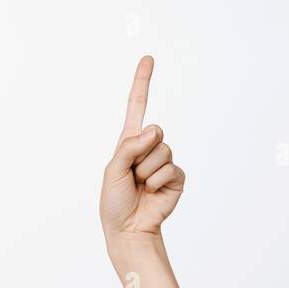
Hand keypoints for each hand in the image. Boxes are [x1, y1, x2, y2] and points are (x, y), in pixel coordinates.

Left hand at [99, 55, 184, 239]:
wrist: (128, 228)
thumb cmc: (115, 201)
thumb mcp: (113, 169)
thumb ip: (130, 146)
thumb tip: (155, 130)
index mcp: (129, 142)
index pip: (137, 107)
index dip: (142, 82)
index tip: (148, 59)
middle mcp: (148, 148)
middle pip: (155, 132)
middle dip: (140, 154)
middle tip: (132, 176)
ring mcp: (164, 162)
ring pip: (163, 151)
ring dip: (147, 172)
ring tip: (140, 186)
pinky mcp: (176, 178)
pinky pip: (170, 168)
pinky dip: (157, 182)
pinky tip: (151, 193)